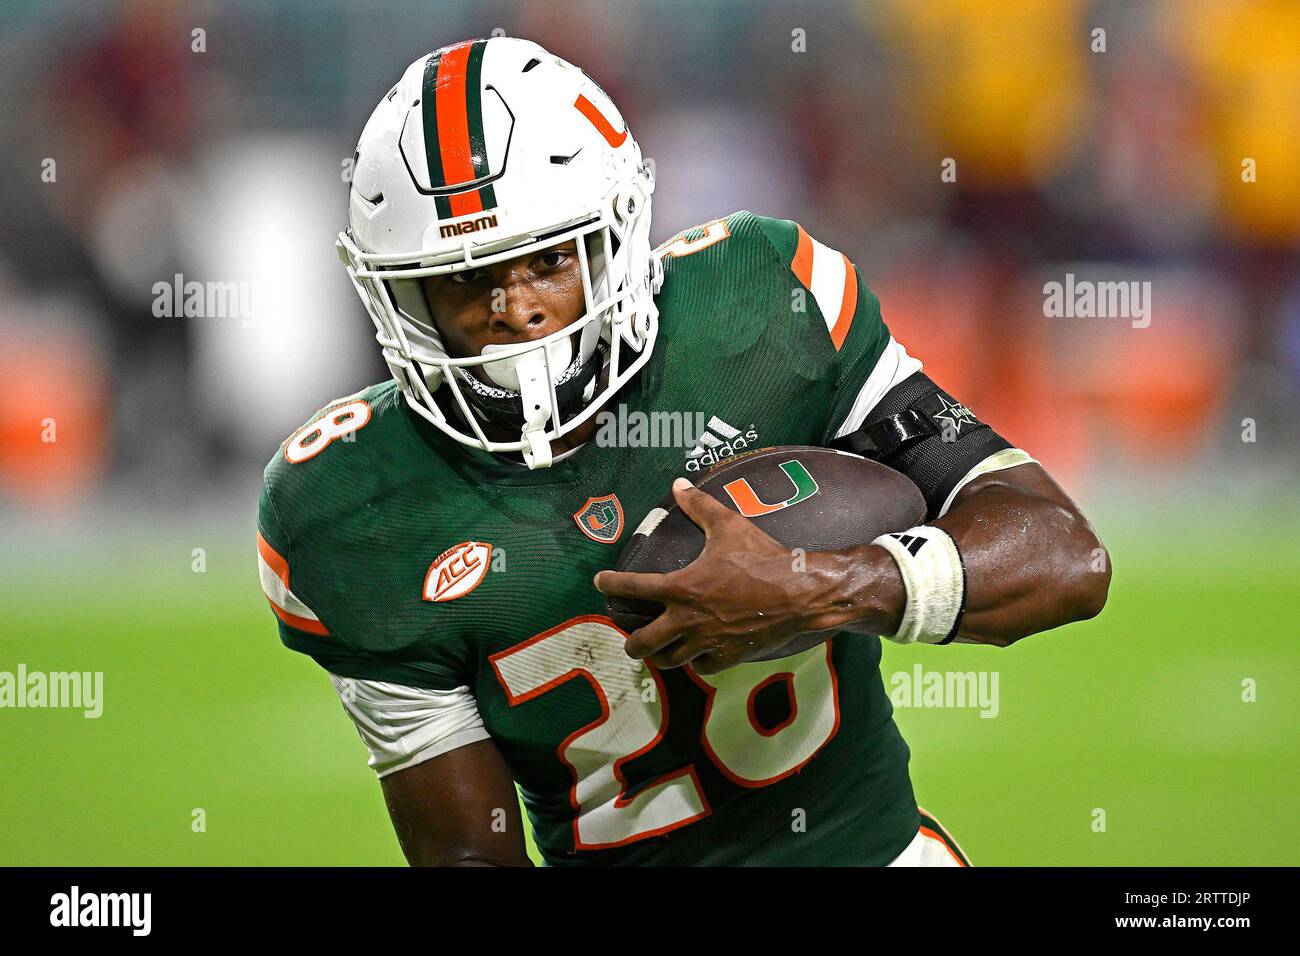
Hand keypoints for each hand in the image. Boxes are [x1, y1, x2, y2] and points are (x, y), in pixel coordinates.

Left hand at [594, 478, 879, 673]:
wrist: (799, 592)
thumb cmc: (762, 557)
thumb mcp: (729, 525)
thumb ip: (699, 506)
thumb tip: (678, 484)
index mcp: (682, 588)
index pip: (633, 588)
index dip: (611, 585)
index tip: (600, 583)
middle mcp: (688, 620)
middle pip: (645, 642)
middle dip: (632, 644)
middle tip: (630, 641)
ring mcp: (708, 642)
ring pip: (672, 660)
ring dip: (662, 656)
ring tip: (660, 651)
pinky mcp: (729, 656)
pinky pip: (702, 667)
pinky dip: (696, 662)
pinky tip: (697, 656)